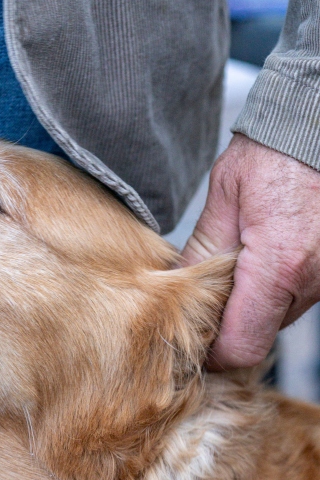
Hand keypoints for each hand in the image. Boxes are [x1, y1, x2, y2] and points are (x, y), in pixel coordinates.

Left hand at [181, 134, 319, 367]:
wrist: (316, 126)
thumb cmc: (273, 154)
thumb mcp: (223, 200)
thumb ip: (200, 254)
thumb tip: (174, 295)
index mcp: (278, 267)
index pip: (242, 347)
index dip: (213, 353)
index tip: (193, 340)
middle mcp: (311, 281)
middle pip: (258, 336)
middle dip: (229, 325)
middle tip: (204, 296)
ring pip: (278, 318)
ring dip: (253, 305)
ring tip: (237, 266)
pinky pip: (298, 297)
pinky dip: (275, 289)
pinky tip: (261, 258)